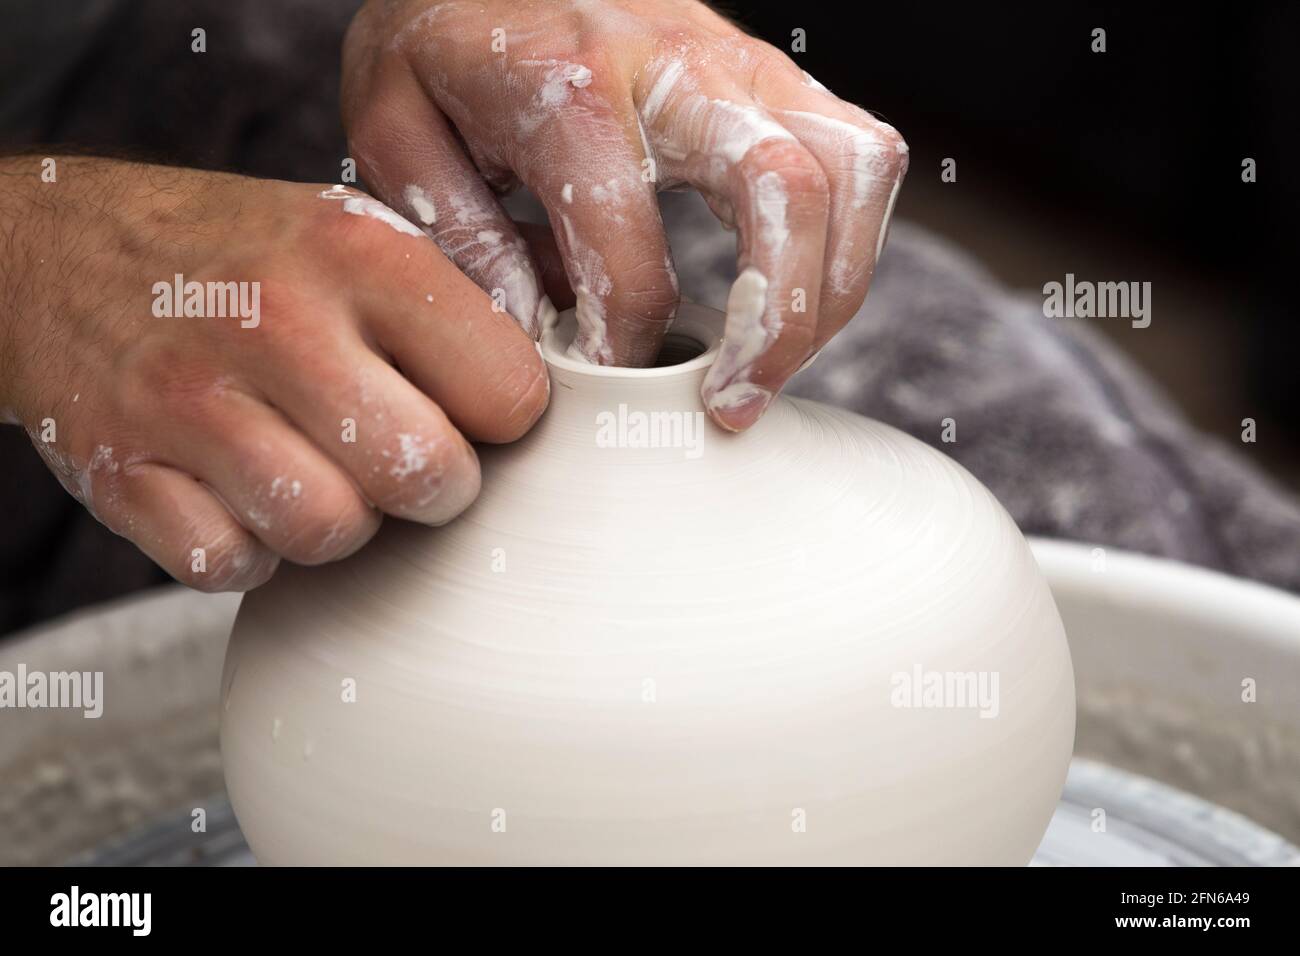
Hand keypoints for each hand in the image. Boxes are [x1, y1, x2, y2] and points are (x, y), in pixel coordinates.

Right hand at [0, 157, 549, 590]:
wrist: (59, 252)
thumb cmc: (244, 254)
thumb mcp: (358, 228)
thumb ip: (470, 291)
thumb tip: (597, 342)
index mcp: (360, 254)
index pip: (508, 391)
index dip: (504, 416)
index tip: (475, 410)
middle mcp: (277, 322)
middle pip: (427, 476)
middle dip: (434, 485)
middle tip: (405, 454)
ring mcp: (189, 402)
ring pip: (330, 532)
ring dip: (341, 521)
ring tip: (320, 469)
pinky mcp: (120, 473)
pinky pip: (230, 565)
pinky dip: (248, 549)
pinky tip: (242, 495)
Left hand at [342, 0, 907, 429]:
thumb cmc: (440, 36)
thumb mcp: (397, 129)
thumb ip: (458, 235)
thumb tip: (538, 333)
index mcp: (567, 84)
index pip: (631, 245)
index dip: (629, 340)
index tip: (609, 381)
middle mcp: (675, 62)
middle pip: (786, 192)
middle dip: (779, 324)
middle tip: (735, 403)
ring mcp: (740, 58)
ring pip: (854, 168)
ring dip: (835, 286)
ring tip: (776, 362)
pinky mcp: (772, 70)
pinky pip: (860, 152)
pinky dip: (849, 236)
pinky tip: (797, 291)